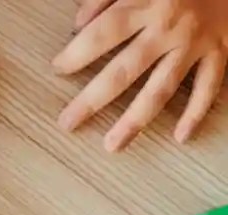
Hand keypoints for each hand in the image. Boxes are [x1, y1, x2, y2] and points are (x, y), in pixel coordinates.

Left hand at [53, 0, 227, 151]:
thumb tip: (78, 22)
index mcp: (147, 3)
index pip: (103, 34)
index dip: (77, 53)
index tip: (58, 69)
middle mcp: (169, 28)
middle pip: (125, 71)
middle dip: (93, 100)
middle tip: (68, 123)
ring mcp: (196, 44)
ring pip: (161, 88)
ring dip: (135, 120)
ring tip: (112, 145)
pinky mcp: (222, 52)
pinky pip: (209, 88)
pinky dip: (196, 113)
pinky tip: (181, 137)